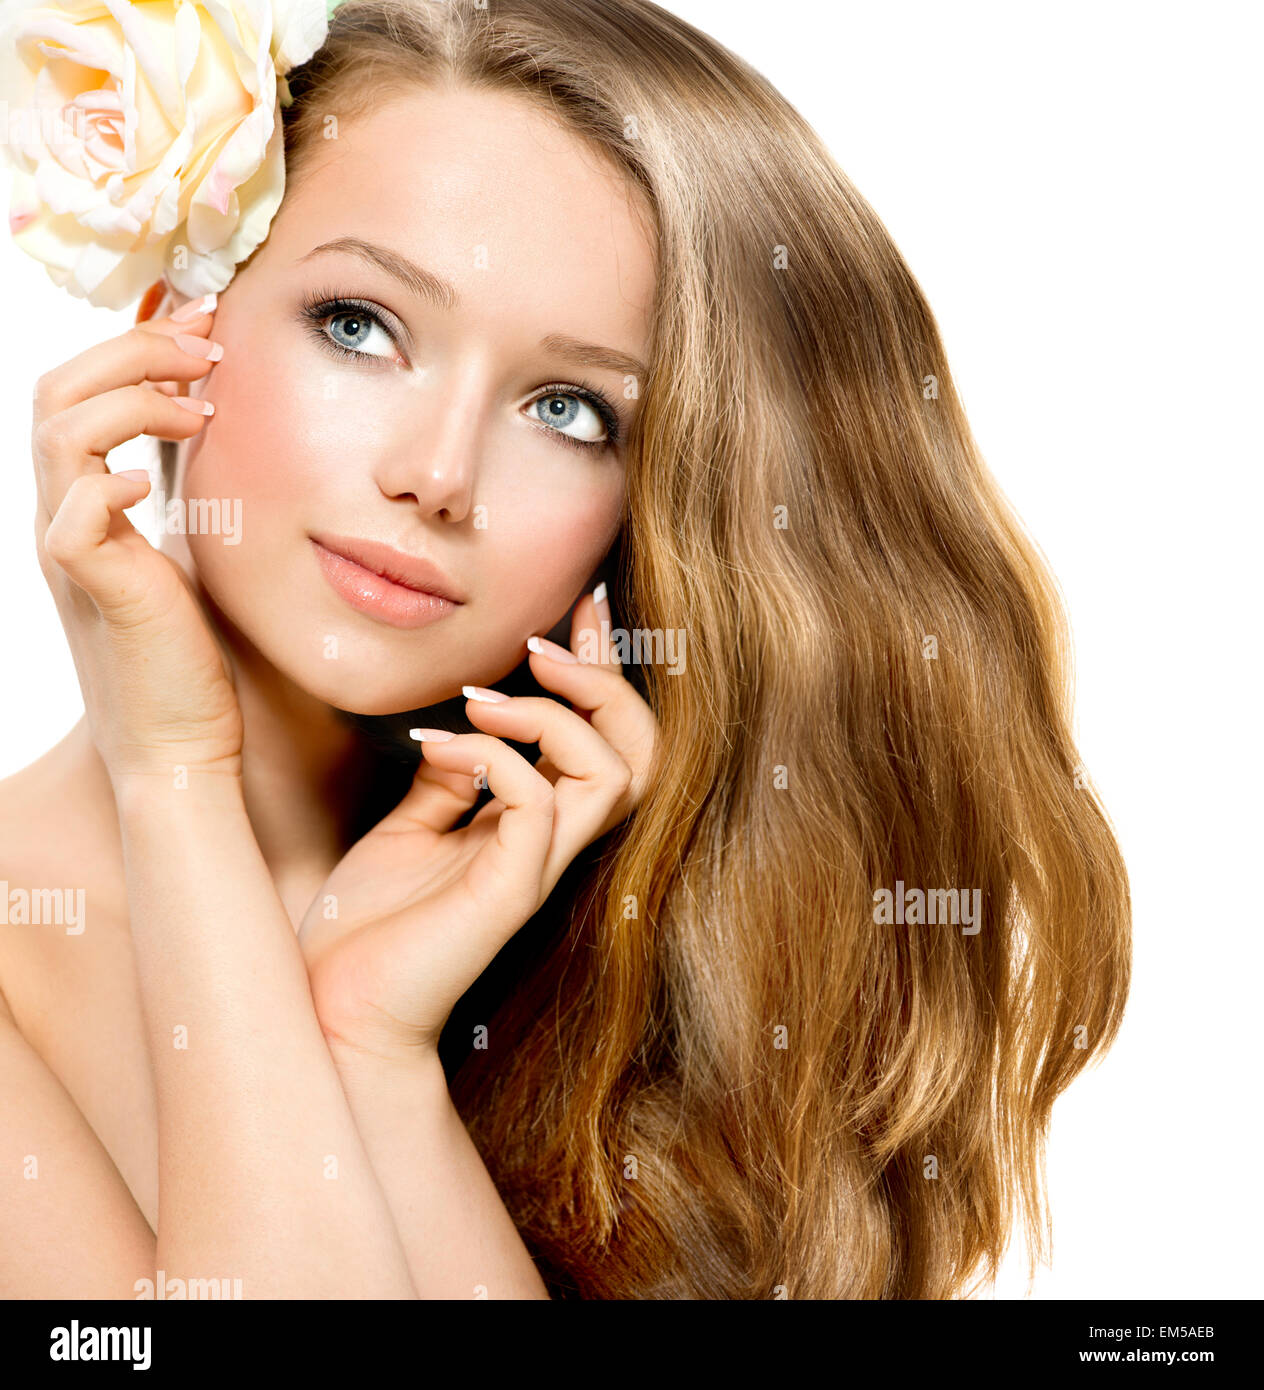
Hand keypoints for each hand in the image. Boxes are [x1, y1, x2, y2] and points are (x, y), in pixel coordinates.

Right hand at [31, 292, 243, 782]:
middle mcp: (65, 516)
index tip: (207, 326)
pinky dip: (106, 484)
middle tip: (213, 345)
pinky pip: (72, 519)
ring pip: (58, 432)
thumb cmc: (190, 650)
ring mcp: (72, 553)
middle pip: (57, 389)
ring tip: (204, 406)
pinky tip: (152, 481)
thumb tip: (216, 429)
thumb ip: (184, 492)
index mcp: (85, 500)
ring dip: (133, 397)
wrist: (181, 741)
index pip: (80, 390)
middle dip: (136, 349)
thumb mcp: (190, 550)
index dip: (135, 344)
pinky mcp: (96, 591)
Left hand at [298, 591, 658, 1063]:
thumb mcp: (408, 829)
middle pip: (643, 755)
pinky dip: (493, 757)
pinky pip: (536, 804)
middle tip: (543, 644)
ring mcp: (537, 869)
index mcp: (535, 826)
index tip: (587, 604)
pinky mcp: (510, 892)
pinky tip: (435, 748)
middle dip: (606, 685)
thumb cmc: (369, 928)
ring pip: (614, 774)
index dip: (603, 668)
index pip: (601, 738)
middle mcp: (552, 844)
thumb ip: (449, 782)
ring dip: (553, 715)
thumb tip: (457, 734)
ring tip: (483, 697)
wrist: (334, 1009)